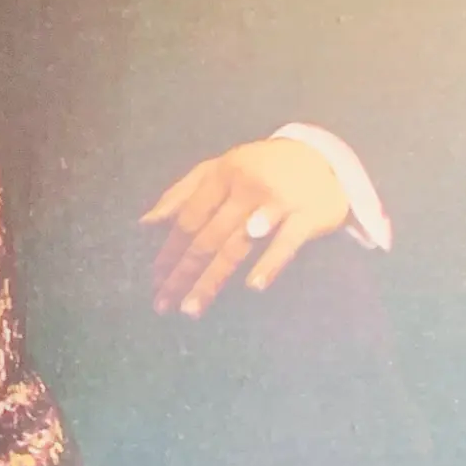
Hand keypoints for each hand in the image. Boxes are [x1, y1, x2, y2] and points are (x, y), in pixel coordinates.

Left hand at [142, 137, 349, 317]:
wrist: (321, 157)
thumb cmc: (259, 169)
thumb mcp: (219, 170)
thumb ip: (181, 194)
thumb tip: (144, 224)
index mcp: (222, 174)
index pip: (189, 219)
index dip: (169, 251)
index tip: (154, 281)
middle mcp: (247, 186)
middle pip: (207, 238)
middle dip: (182, 274)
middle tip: (164, 305)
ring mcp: (278, 201)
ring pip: (238, 246)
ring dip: (212, 280)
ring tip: (191, 309)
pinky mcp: (307, 216)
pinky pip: (286, 244)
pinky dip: (270, 264)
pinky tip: (253, 287)